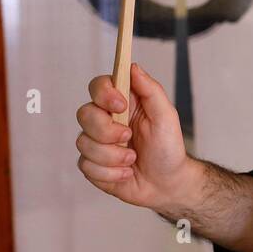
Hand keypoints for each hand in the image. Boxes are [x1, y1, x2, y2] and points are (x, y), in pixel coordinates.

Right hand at [74, 63, 195, 213]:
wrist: (168, 184)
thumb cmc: (168, 148)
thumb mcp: (166, 116)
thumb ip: (151, 90)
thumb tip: (133, 67)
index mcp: (123, 103)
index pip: (98, 86)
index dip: (104, 93)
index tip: (120, 105)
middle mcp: (106, 120)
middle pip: (84, 114)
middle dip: (107, 131)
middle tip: (129, 138)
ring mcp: (97, 143)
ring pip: (84, 143)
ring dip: (112, 156)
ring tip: (133, 160)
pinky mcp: (93, 165)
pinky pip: (86, 165)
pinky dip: (110, 173)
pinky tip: (126, 173)